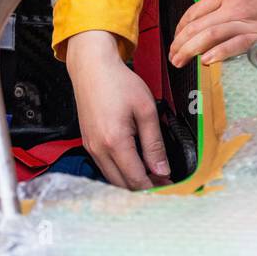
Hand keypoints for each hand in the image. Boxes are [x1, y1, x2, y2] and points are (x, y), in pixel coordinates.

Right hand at [67, 30, 171, 189]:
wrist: (92, 69)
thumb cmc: (119, 83)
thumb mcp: (146, 110)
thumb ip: (154, 144)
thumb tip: (162, 170)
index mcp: (115, 142)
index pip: (136, 178)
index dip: (154, 187)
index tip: (169, 184)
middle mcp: (99, 149)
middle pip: (122, 184)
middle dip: (143, 187)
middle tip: (162, 181)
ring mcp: (90, 147)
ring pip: (112, 178)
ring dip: (130, 180)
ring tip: (150, 173)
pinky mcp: (88, 143)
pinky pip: (104, 166)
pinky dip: (119, 171)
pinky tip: (134, 163)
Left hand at [169, 0, 256, 67]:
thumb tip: (204, 2)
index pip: (194, 12)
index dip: (181, 28)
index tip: (175, 38)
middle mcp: (233, 6)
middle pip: (198, 26)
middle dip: (180, 43)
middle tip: (172, 55)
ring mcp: (245, 21)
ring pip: (211, 36)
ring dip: (191, 50)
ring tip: (180, 61)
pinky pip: (236, 45)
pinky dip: (220, 53)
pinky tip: (206, 60)